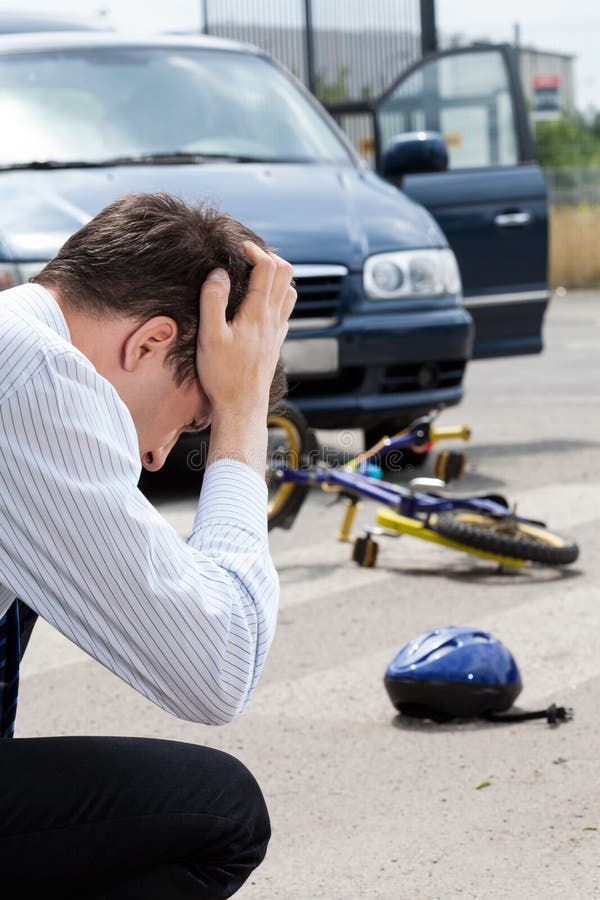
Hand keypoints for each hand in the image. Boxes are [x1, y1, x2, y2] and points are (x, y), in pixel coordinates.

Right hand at [197, 242, 295, 471]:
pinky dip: (277, 296)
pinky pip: (286, 310)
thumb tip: (218, 272)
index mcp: (258, 313)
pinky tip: (260, 302)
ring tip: (254, 274)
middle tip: (247, 256)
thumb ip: (213, 301)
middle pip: (286, 274)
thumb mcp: (210, 336)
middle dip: (268, 257)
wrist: (242, 407)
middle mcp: (274, 319)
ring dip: (276, 276)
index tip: (238, 247)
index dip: (255, 250)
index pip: (269, 267)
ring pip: (290, 291)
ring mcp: (278, 330)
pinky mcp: (276, 341)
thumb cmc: (223, 375)